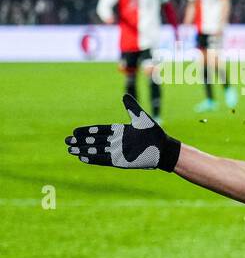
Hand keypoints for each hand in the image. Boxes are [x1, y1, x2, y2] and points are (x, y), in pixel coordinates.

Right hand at [65, 94, 180, 170]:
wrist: (163, 149)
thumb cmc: (154, 133)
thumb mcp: (141, 118)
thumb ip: (132, 107)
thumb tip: (125, 95)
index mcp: (120, 132)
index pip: (100, 131)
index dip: (88, 132)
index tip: (75, 131)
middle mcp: (117, 142)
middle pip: (95, 142)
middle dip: (81, 141)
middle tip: (67, 140)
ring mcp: (118, 152)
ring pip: (96, 151)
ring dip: (83, 150)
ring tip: (70, 150)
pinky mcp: (121, 161)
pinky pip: (104, 160)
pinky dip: (93, 159)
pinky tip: (82, 158)